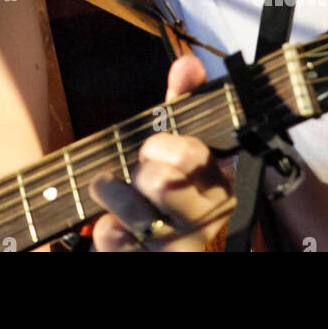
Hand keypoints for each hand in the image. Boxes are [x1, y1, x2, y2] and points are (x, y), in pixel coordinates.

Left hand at [88, 55, 234, 250]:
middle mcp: (206, 221)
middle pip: (159, 180)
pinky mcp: (151, 264)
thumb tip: (188, 63)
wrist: (175, 252)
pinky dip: (108, 231)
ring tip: (115, 194)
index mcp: (219, 184)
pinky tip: (118, 228)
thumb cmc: (176, 193)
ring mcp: (179, 248)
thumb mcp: (183, 148)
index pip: (191, 154)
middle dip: (139, 170)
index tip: (155, 147)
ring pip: (133, 211)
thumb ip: (182, 105)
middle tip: (140, 172)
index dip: (164, 145)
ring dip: (113, 195)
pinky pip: (115, 241)